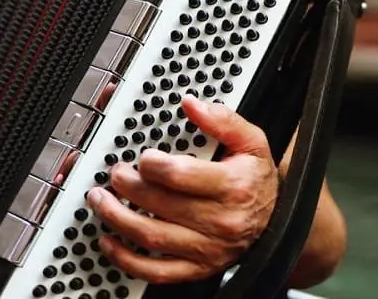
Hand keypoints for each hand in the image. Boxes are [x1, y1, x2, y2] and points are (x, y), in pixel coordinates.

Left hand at [85, 95, 278, 283]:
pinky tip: (110, 241)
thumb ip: (223, 120)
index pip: (180, 175)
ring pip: (153, 237)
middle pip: (161, 204)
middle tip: (115, 173)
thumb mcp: (251, 141)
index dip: (152, 164)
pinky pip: (157, 272)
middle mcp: (221, 221)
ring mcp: (208, 249)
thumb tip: (192, 104)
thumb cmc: (256, 179)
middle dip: (128, 187)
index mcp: (233, 186)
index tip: (142, 157)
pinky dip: (127, 259)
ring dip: (118, 219)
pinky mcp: (198, 268)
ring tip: (101, 201)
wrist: (275, 219)